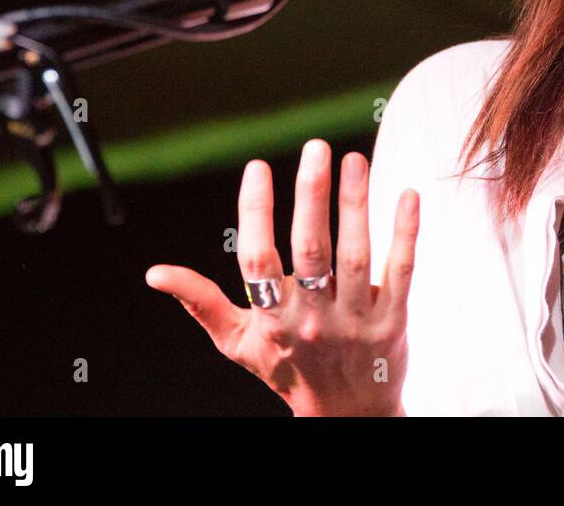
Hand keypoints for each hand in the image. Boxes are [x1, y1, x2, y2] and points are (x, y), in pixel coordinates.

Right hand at [145, 140, 417, 415]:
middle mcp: (314, 319)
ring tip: (353, 159)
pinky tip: (408, 194)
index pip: (258, 260)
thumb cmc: (288, 368)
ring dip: (356, 204)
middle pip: (311, 251)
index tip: (258, 166)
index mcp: (272, 319)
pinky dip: (405, 233)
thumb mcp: (238, 342)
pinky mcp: (393, 321)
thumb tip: (154, 273)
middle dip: (311, 196)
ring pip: (356, 256)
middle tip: (315, 148)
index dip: (256, 212)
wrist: (347, 414)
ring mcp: (356, 320)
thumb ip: (200, 303)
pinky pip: (401, 271)